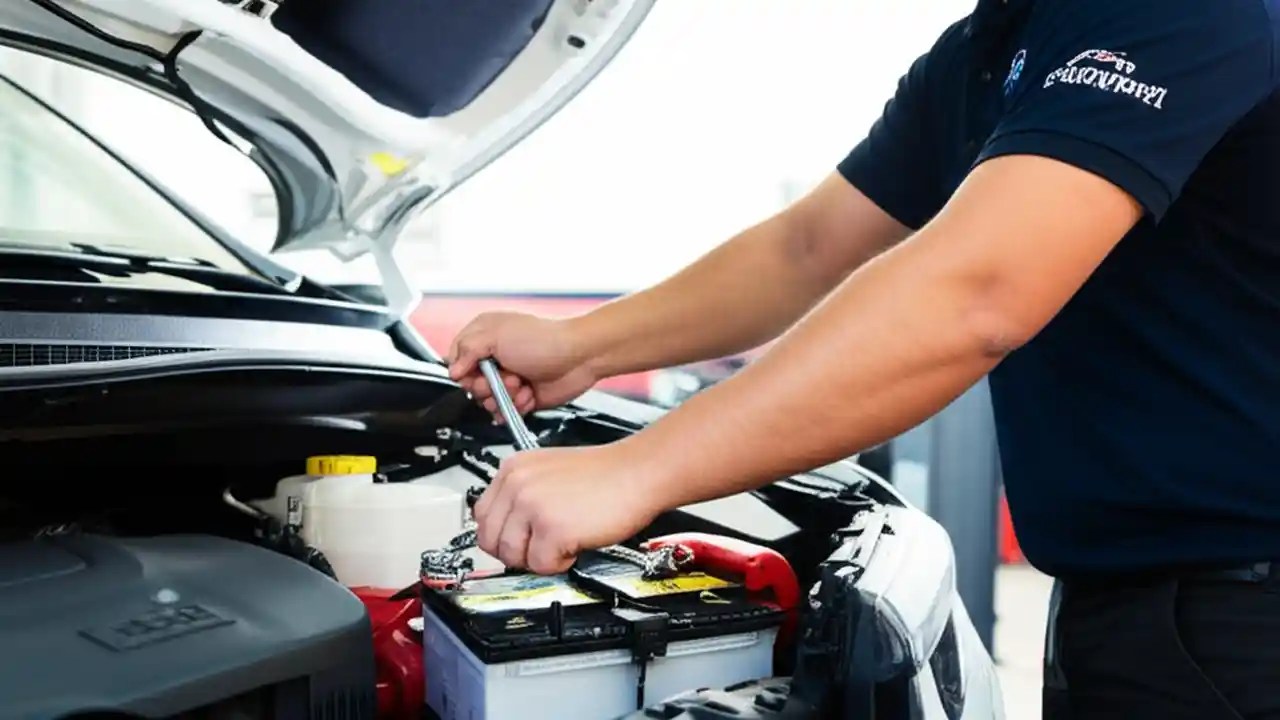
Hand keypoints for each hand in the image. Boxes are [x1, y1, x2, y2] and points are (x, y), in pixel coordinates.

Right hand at [447, 312, 597, 419]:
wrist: (579, 357)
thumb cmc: (544, 340)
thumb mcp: (496, 334)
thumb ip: (468, 349)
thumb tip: (454, 370)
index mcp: (485, 337)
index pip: (457, 359)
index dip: (463, 370)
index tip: (474, 372)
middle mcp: (495, 358)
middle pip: (470, 385)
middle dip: (487, 386)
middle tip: (505, 377)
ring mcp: (509, 379)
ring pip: (487, 402)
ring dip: (504, 397)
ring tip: (521, 385)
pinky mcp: (522, 397)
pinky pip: (507, 412)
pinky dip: (517, 406)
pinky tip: (530, 394)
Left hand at [473, 443, 666, 573]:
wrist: (638, 472)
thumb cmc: (605, 475)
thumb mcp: (549, 473)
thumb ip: (523, 496)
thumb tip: (507, 531)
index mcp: (513, 469)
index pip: (482, 515)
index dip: (502, 535)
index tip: (520, 539)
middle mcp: (517, 484)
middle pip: (490, 540)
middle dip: (516, 551)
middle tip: (542, 546)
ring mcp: (532, 506)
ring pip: (511, 556)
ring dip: (537, 558)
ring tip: (562, 541)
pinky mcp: (551, 529)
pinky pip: (540, 565)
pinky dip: (559, 563)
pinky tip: (576, 543)